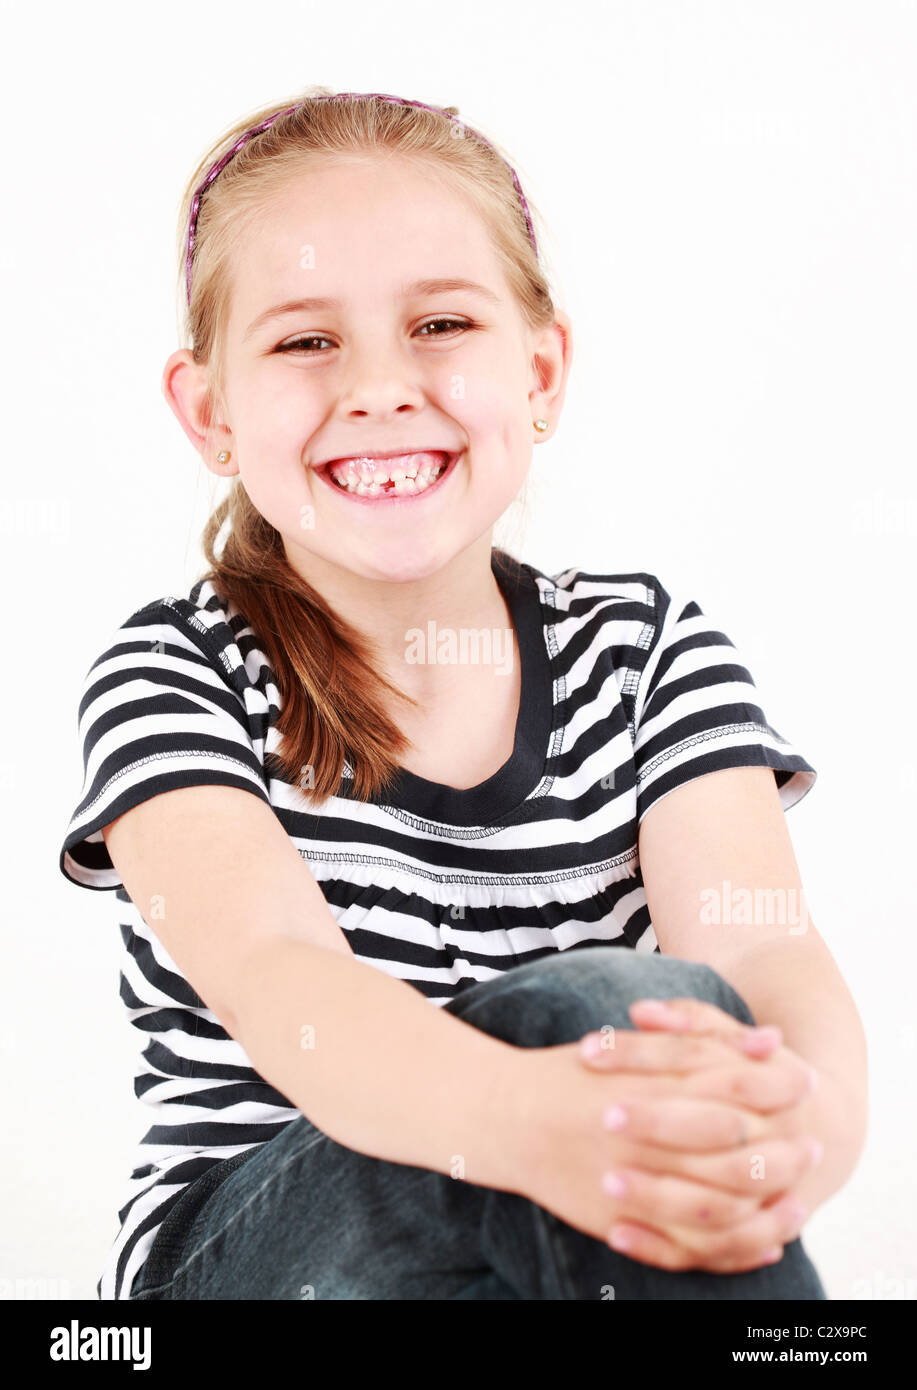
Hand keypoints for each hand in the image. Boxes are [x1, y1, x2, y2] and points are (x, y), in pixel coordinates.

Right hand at [508, 1033, 820, 1273]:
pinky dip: (731, 1250)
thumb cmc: (569, 1073)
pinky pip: (686, 1248)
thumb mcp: (635, 1045)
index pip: (732, 1087)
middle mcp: (644, 1135)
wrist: (501, 1114)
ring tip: (798, 1198)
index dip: (775, 1087)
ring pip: (720, 1207)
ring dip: (767, 1205)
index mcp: (648, 1085)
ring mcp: (632, 1182)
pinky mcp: (618, 1220)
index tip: (803, 1082)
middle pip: (735, 1151)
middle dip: (783, 1151)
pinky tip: (762, 1242)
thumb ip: (699, 1040)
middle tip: (814, 1147)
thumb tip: (771, 1040)